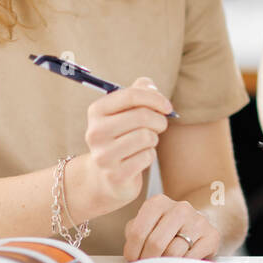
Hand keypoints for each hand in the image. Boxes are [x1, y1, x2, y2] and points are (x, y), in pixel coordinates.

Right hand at [83, 76, 174, 211]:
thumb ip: (138, 92)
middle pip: (142, 116)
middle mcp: (95, 132)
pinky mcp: (115, 174)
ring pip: (146, 137)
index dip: (155, 98)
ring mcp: (103, 155)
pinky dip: (149, 156)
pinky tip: (139, 158)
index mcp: (96, 111)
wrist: (106, 176)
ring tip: (146, 142)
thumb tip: (150, 85)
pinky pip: (146, 157)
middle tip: (160, 126)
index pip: (130, 96)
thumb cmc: (121, 136)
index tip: (168, 107)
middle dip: (159, 120)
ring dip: (153, 139)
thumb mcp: (125, 111)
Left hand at [123, 193, 220, 260]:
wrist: (195, 224)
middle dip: (148, 260)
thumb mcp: (147, 225)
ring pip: (173, 253)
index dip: (132, 252)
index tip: (133, 260)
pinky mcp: (211, 235)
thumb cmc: (166, 228)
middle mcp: (179, 208)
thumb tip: (129, 256)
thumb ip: (134, 234)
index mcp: (157, 203)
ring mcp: (197, 221)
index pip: (137, 232)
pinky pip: (191, 259)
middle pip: (155, 243)